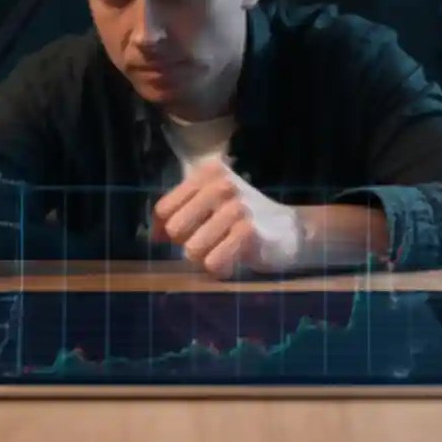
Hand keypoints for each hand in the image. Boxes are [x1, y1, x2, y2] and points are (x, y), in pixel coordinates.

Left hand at [152, 157, 302, 278]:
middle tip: (208, 241)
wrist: (287, 230)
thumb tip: (154, 236)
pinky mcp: (249, 231)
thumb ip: (178, 213)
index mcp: (207, 173)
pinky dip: (220, 268)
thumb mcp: (207, 205)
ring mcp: (236, 206)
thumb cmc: (238, 218)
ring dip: (204, 258)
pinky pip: (213, 263)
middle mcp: (221, 184)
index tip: (181, 236)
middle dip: (186, 243)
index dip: (166, 231)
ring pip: (192, 249)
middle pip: (175, 229)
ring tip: (223, 249)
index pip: (164, 209)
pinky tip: (234, 259)